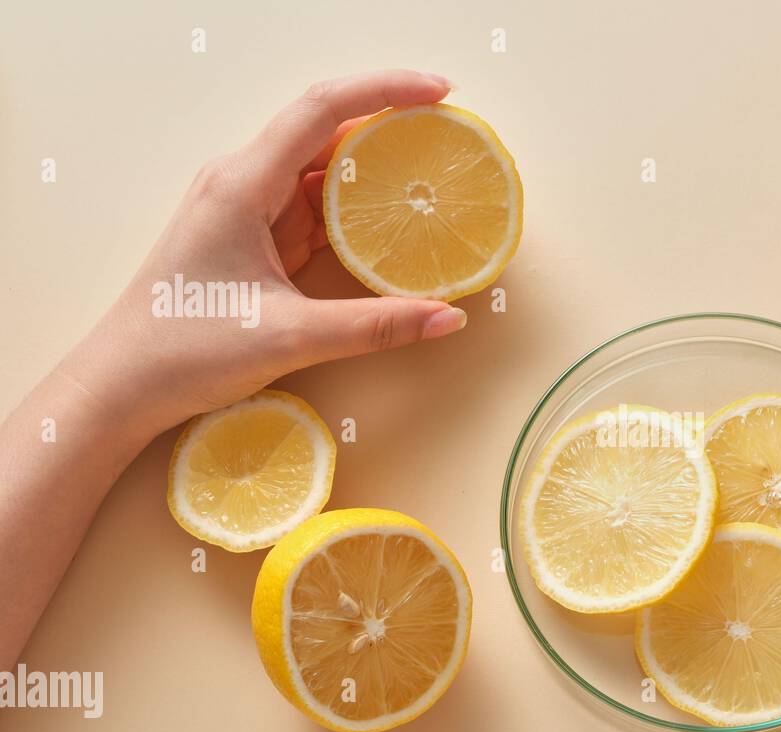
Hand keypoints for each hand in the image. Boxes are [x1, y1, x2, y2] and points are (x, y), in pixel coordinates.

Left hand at [59, 69, 466, 442]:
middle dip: (388, 123)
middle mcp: (242, 182)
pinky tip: (389, 220)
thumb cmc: (185, 351)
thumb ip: (376, 325)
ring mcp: (246, 208)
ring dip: (373, 168)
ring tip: (429, 172)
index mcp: (243, 184)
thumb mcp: (290, 338)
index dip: (385, 89)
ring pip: (320, 169)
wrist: (122, 384)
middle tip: (447, 134)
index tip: (440, 93)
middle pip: (325, 129)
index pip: (323, 108)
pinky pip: (311, 206)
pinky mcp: (252, 237)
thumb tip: (449, 317)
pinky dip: (353, 208)